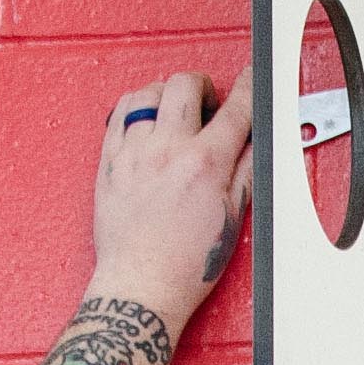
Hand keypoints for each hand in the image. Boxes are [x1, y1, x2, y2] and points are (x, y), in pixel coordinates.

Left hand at [90, 68, 255, 327]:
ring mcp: (133, 153)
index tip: (251, 80)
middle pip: (185, 84)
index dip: (249, 88)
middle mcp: (167, 151)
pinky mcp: (109, 161)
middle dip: (204, 87)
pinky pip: (117, 113)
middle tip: (208, 106)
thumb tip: (254, 142)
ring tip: (174, 116)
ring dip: (167, 97)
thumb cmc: (184, 264)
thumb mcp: (231, 218)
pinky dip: (135, 110)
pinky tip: (145, 125)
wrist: (141, 285)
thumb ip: (245, 171)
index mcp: (204, 165)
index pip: (236, 109)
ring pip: (148, 92)